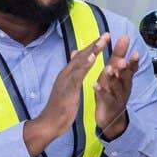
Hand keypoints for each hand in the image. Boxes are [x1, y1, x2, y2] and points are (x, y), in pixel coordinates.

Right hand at [24, 40, 102, 156]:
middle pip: (81, 56)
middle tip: (107, 34)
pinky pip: (78, 75)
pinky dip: (85, 65)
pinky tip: (93, 58)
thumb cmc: (60, 107)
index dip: (92, 47)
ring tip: (103, 41)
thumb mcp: (66, 89)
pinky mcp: (68, 88)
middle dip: (94, 44)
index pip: (81, 57)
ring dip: (92, 50)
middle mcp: (66, 74)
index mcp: (67, 74)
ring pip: (81, 62)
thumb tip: (73, 62)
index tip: (103, 38)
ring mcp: (66, 80)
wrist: (49, 122)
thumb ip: (71, 75)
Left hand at [92, 33, 140, 138]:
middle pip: (126, 75)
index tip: (133, 50)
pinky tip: (96, 85)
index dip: (133, 60)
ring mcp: (118, 97)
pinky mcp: (110, 106)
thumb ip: (117, 57)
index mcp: (125, 78)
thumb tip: (123, 38)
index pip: (130, 66)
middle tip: (122, 61)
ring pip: (117, 86)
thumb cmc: (111, 92)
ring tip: (109, 69)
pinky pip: (106, 98)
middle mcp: (124, 87)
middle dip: (125, 67)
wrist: (111, 118)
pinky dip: (101, 91)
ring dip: (113, 77)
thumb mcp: (115, 74)